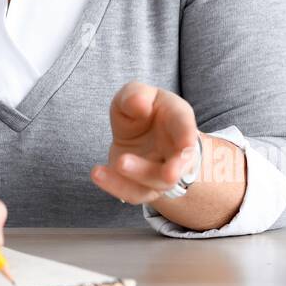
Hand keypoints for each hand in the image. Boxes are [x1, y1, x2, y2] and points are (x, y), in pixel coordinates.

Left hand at [91, 80, 200, 205]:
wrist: (140, 133)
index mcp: (178, 121)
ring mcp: (161, 172)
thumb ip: (136, 95)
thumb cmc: (141, 110)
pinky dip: (115, 185)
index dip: (187, 136)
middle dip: (172, 170)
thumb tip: (139, 105)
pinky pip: (133, 192)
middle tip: (167, 174)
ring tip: (118, 162)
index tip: (186, 144)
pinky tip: (98, 173)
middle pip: (176, 165)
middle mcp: (175, 151)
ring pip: (154, 183)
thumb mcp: (137, 94)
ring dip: (136, 175)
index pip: (185, 128)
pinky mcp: (142, 186)